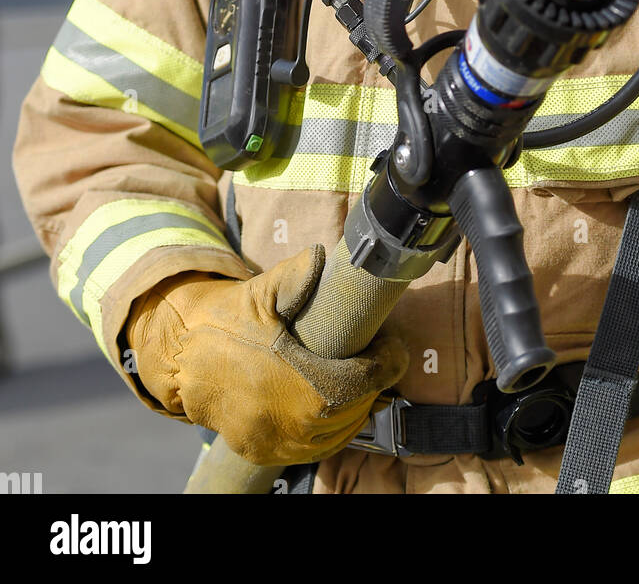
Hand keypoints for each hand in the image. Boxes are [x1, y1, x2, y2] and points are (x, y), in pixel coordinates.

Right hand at [125, 245, 408, 465]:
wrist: (177, 358)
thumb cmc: (222, 323)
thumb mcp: (260, 293)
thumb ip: (297, 275)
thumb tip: (323, 256)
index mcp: (301, 387)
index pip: (365, 381)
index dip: (388, 362)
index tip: (392, 344)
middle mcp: (293, 426)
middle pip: (356, 410)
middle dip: (373, 383)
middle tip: (378, 356)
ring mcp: (278, 444)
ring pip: (337, 436)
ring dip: (355, 410)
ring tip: (361, 380)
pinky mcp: (264, 452)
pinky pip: (312, 451)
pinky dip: (331, 432)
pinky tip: (335, 409)